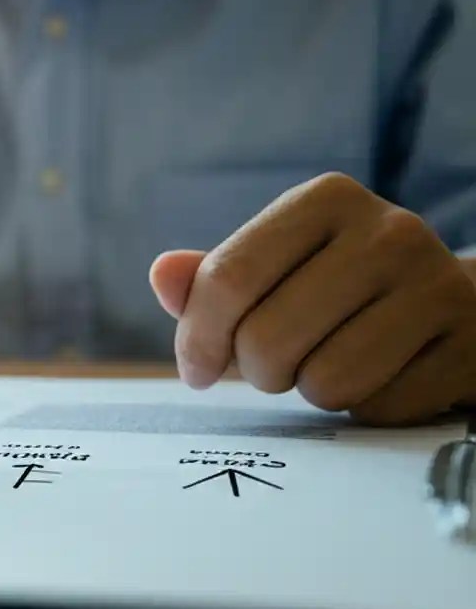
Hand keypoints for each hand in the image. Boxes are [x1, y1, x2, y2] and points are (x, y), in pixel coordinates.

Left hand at [149, 172, 475, 424]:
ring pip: (324, 381)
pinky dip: (365, 408)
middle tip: (275, 366)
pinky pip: (378, 407)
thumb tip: (162, 274)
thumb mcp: (277, 268)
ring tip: (330, 365)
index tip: (195, 370)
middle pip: (266, 338)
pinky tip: (382, 376)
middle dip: (256, 372)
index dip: (197, 338)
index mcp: (325, 200)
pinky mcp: (467, 344)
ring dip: (311, 392)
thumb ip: (213, 279)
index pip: (228, 278)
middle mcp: (387, 231)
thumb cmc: (340, 288)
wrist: (454, 303)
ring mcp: (436, 285)